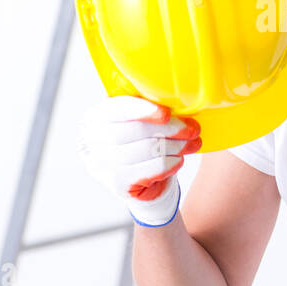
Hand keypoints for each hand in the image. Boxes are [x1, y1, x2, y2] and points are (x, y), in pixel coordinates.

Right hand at [78, 95, 202, 224]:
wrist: (138, 182)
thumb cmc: (140, 143)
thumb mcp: (139, 120)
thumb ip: (148, 108)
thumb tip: (179, 101)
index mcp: (96, 117)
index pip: (117, 109)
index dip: (143, 110)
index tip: (166, 113)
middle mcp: (93, 140)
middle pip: (135, 130)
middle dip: (169, 128)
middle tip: (193, 129)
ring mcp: (103, 164)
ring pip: (148, 150)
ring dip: (176, 146)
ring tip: (192, 143)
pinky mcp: (119, 184)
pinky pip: (153, 169)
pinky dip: (172, 163)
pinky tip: (179, 159)